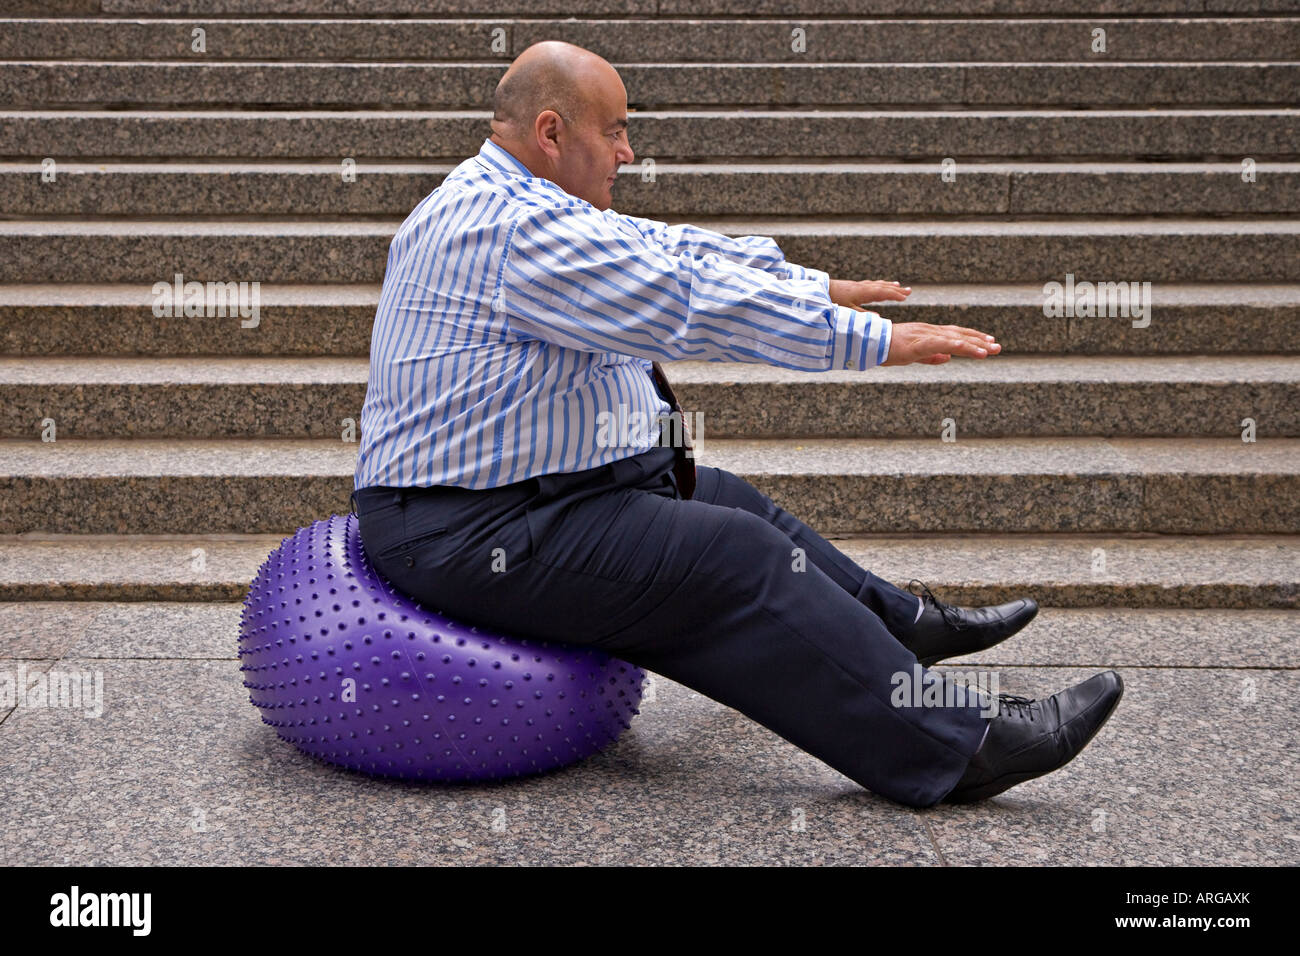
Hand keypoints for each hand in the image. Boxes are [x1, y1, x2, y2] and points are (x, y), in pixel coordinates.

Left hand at [829, 278, 910, 309]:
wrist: (822, 289)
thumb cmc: (834, 300)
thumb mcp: (849, 310)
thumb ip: (863, 314)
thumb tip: (879, 318)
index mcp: (864, 293)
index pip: (883, 293)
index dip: (895, 295)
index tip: (906, 297)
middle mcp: (864, 287)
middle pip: (884, 287)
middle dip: (897, 289)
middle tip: (909, 290)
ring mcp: (860, 285)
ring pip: (878, 284)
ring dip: (889, 285)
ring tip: (899, 285)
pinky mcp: (855, 285)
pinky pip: (872, 284)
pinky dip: (879, 284)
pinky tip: (880, 285)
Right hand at [882, 322, 1000, 365]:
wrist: (867, 343)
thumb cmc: (885, 348)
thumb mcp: (912, 355)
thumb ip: (930, 356)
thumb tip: (948, 358)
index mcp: (928, 333)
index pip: (955, 334)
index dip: (972, 338)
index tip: (988, 342)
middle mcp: (930, 331)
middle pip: (959, 334)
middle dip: (979, 341)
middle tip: (997, 347)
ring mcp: (925, 335)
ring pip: (955, 339)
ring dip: (974, 345)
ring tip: (990, 350)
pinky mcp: (919, 343)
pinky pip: (942, 344)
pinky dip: (958, 346)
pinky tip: (971, 351)